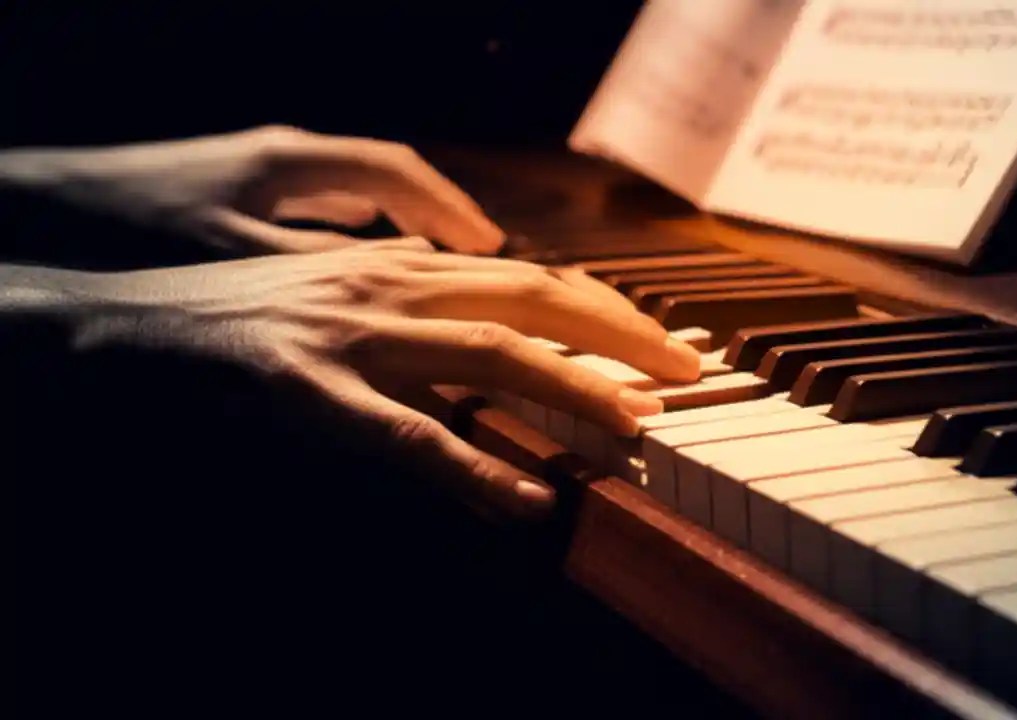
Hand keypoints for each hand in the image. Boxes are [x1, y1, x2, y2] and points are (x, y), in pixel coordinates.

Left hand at [0, 125, 503, 255]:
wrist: (42, 209)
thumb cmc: (130, 232)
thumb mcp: (230, 258)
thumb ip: (320, 263)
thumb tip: (400, 272)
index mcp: (287, 163)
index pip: (395, 172)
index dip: (451, 208)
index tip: (494, 244)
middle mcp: (282, 158)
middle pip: (387, 174)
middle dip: (442, 212)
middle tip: (491, 252)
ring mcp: (259, 175)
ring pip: (354, 191)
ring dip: (405, 222)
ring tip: (446, 260)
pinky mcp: (236, 197)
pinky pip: (320, 208)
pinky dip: (359, 231)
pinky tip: (369, 260)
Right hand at [58, 239, 700, 519]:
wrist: (126, 326)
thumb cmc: (243, 321)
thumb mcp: (344, 300)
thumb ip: (421, 315)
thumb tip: (500, 340)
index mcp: (402, 265)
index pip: (532, 275)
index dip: (610, 309)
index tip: (670, 344)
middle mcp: (390, 284)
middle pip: (535, 295)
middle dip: (623, 334)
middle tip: (691, 376)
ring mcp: (351, 334)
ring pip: (490, 352)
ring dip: (576, 390)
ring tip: (640, 428)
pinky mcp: (307, 391)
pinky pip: (409, 435)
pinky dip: (476, 469)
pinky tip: (527, 501)